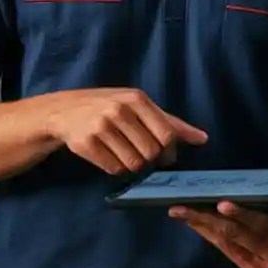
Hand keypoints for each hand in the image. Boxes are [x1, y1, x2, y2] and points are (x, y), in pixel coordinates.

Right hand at [44, 88, 208, 174]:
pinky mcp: (86, 143)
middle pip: (151, 153)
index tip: (163, 154)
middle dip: (148, 159)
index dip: (168, 152)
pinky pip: (113, 169)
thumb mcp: (139, 107)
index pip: (167, 135)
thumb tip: (202, 138)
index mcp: (136, 99)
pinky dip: (114, 168)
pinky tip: (107, 154)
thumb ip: (171, 123)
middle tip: (137, 151)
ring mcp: (101, 126)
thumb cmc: (110, 107)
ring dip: (130, 165)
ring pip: (133, 164)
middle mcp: (119, 110)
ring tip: (121, 151)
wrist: (65, 111)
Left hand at [170, 201, 267, 267]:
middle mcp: (266, 256)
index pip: (260, 225)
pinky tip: (193, 223)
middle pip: (233, 234)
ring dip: (199, 226)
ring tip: (178, 211)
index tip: (221, 204)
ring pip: (223, 241)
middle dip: (205, 219)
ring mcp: (253, 264)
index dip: (241, 215)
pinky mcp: (247, 267)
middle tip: (181, 206)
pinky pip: (224, 248)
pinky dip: (208, 235)